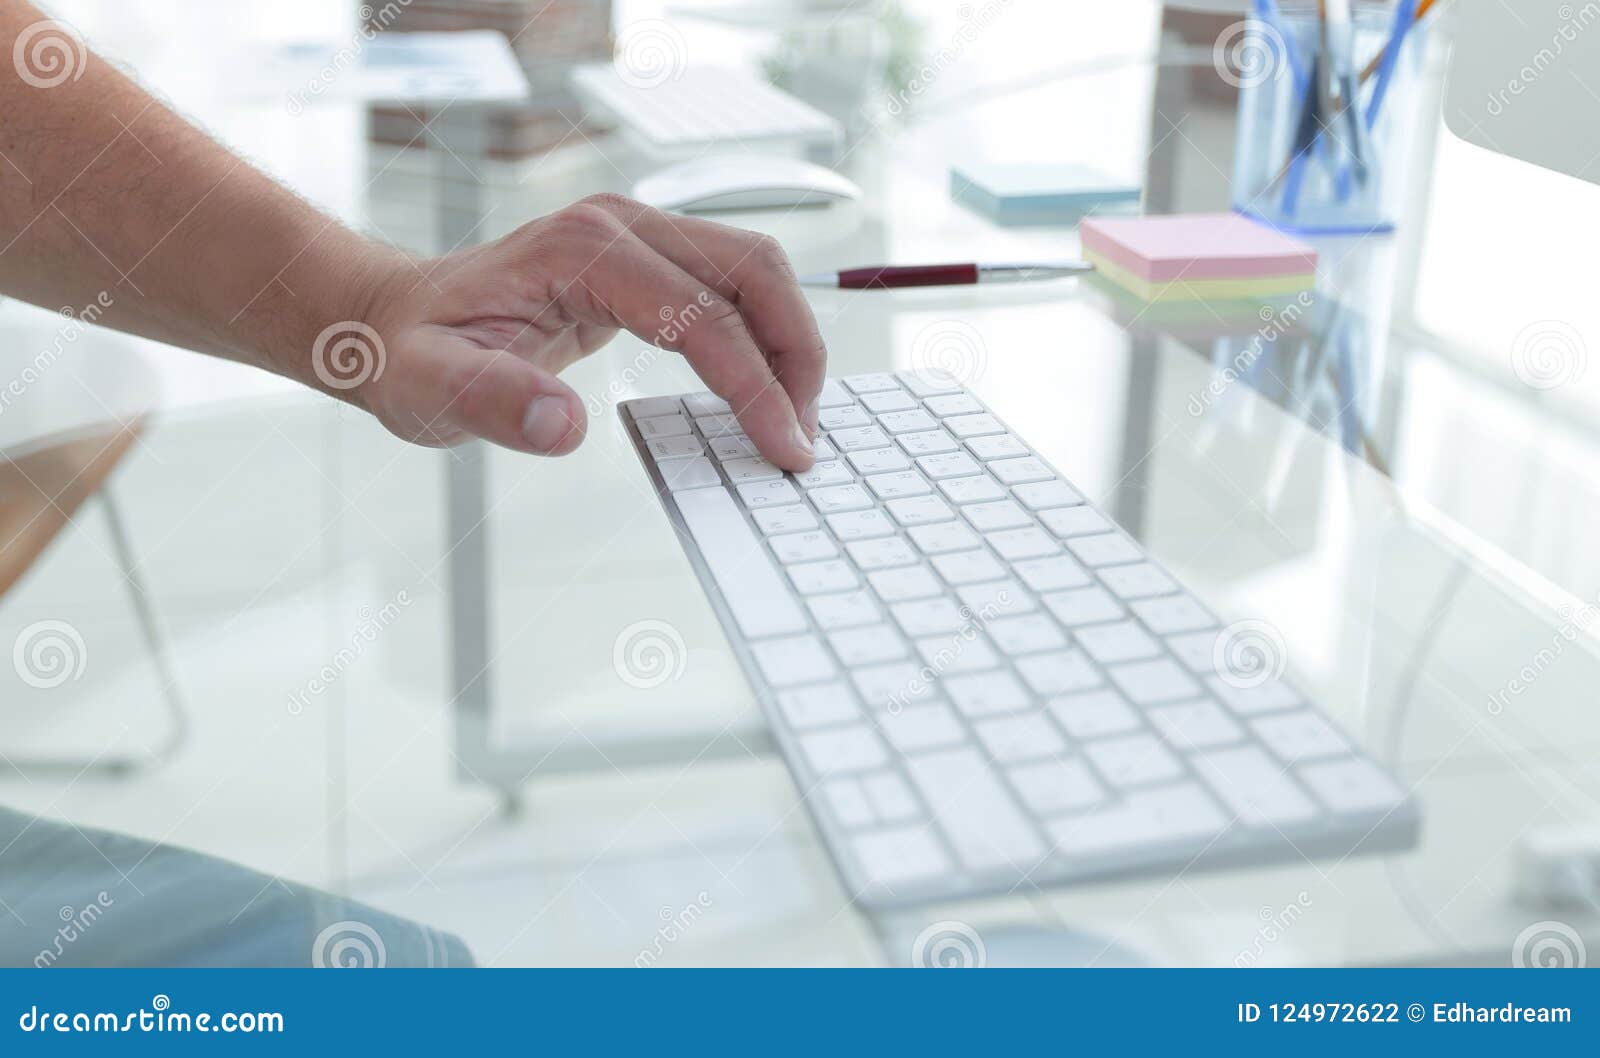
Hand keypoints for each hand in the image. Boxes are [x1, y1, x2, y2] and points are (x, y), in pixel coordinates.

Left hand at [351, 194, 825, 470]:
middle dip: (796, 354)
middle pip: (754, 269)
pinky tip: (765, 390)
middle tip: (804, 437)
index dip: (754, 385)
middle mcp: (622, 226)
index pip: (702, 314)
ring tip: (795, 420)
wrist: (391, 319)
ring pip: (755, 270)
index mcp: (584, 251)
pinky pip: (731, 286)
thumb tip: (565, 427)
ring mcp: (639, 235)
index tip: (784, 449)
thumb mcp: (430, 388)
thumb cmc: (411, 353)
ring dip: (790, 341)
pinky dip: (764, 334)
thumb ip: (494, 403)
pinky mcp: (647, 259)